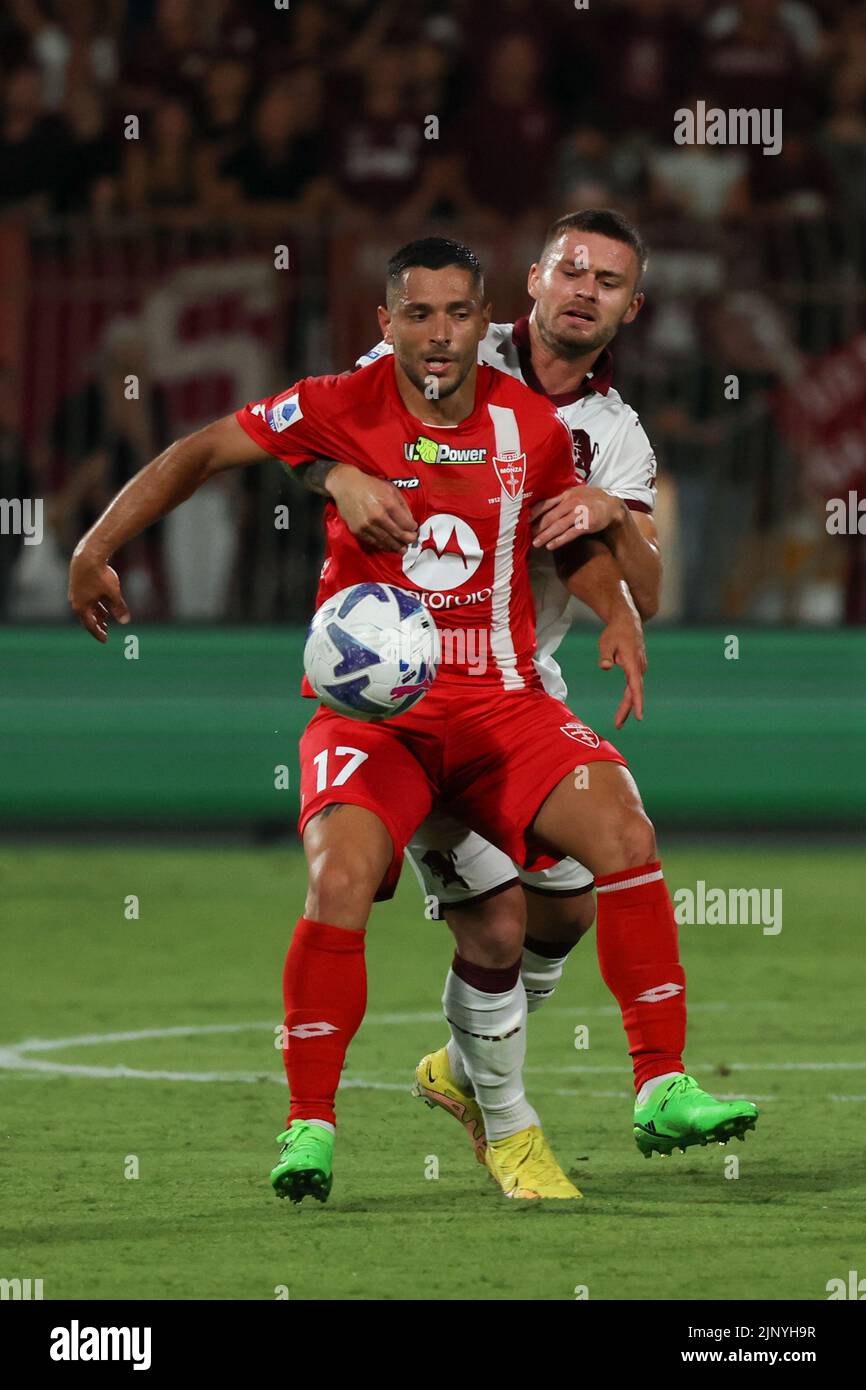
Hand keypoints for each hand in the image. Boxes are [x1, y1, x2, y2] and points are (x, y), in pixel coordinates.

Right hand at [68, 551, 130, 642]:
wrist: (88, 555)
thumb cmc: (100, 576)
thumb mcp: (113, 594)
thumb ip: (118, 608)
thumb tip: (125, 622)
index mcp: (81, 607)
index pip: (90, 626)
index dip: (98, 634)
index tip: (105, 640)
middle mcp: (75, 601)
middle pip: (86, 618)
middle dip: (96, 625)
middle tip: (105, 632)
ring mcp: (75, 592)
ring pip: (86, 607)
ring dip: (96, 613)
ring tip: (106, 617)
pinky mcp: (77, 584)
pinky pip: (85, 599)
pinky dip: (94, 603)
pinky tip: (102, 602)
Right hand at [328, 466, 417, 552]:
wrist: (346, 486)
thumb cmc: (370, 485)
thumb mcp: (390, 489)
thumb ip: (402, 505)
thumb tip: (410, 521)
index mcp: (388, 503)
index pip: (405, 523)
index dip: (412, 528)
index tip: (414, 529)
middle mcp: (377, 516)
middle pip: (397, 534)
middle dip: (408, 539)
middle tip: (412, 541)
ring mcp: (366, 525)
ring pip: (386, 541)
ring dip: (396, 547)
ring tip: (402, 549)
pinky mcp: (357, 531)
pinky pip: (373, 542)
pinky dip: (383, 546)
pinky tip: (389, 547)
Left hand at [531, 487, 624, 549]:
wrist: (611, 505)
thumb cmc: (590, 499)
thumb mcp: (575, 493)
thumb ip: (561, 499)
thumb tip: (543, 506)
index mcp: (566, 495)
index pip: (546, 503)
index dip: (534, 512)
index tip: (524, 520)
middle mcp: (571, 503)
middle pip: (550, 517)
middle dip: (538, 527)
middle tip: (528, 536)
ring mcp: (579, 514)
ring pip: (558, 526)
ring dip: (546, 536)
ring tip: (536, 543)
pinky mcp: (586, 524)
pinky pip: (570, 534)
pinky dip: (559, 540)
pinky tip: (551, 546)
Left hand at [598, 607, 645, 728]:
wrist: (627, 621)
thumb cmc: (615, 632)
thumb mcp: (606, 642)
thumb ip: (605, 655)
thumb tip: (604, 666)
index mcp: (632, 664)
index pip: (635, 687)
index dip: (636, 703)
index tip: (638, 717)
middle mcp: (639, 667)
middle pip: (634, 692)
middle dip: (627, 710)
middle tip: (617, 725)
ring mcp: (640, 667)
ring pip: (635, 690)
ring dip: (628, 705)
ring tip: (619, 721)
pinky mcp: (637, 667)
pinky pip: (634, 685)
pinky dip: (630, 696)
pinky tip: (625, 706)